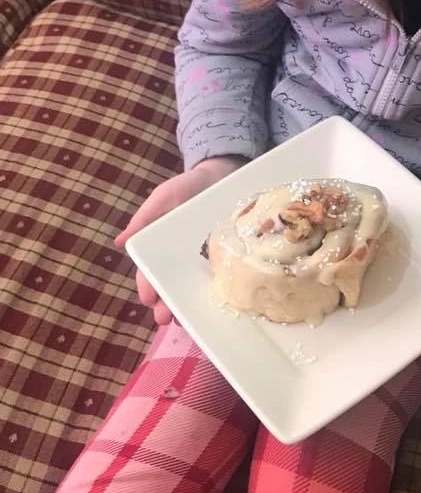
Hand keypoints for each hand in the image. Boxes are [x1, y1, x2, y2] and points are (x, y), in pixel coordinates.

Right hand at [114, 155, 246, 324]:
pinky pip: (223, 276)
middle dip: (167, 304)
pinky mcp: (228, 257)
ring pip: (194, 288)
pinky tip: (221, 303)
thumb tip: (120, 242)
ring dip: (188, 305)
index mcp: (162, 248)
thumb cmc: (187, 187)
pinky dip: (220, 291)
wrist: (223, 173)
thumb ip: (145, 217)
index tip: (148, 299)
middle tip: (166, 318)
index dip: (147, 286)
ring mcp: (205, 260)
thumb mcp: (164, 197)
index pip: (150, 272)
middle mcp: (182, 259)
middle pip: (172, 286)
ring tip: (187, 319)